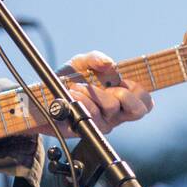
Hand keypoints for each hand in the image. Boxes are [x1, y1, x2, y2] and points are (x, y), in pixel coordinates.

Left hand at [36, 51, 153, 135]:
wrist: (40, 95)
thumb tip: (109, 63)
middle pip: (137, 111)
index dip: (140, 93)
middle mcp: (114, 114)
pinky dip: (82, 100)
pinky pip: (91, 114)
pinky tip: (72, 93)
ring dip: (94, 92)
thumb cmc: (66, 80)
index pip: (145, 102)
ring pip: (111, 109)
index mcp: (120, 98)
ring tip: (77, 86)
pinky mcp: (85, 128)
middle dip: (124, 95)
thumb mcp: (81, 63)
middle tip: (110, 88)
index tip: (123, 82)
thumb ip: (96, 58)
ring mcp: (101, 123)